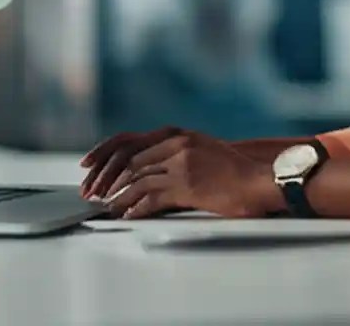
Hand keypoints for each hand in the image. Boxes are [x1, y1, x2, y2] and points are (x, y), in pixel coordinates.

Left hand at [101, 131, 281, 218]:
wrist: (260, 179)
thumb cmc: (234, 170)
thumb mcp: (202, 149)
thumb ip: (176, 153)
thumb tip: (147, 167)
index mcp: (178, 134)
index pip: (130, 141)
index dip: (105, 154)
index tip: (89, 165)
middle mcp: (176, 145)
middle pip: (128, 160)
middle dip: (106, 178)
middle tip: (91, 191)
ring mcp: (181, 165)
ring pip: (136, 180)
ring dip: (118, 196)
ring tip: (107, 207)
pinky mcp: (187, 186)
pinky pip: (152, 198)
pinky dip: (135, 208)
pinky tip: (127, 215)